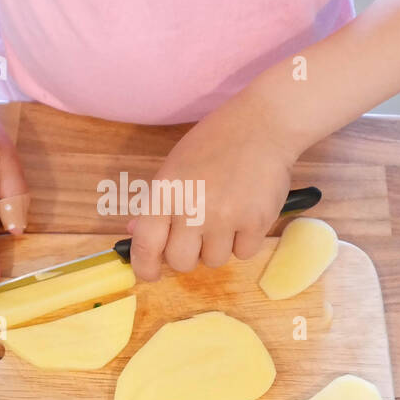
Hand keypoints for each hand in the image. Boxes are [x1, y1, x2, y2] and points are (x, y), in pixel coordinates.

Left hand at [128, 93, 297, 280]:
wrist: (262, 125)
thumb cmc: (214, 143)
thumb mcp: (175, 166)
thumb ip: (157, 203)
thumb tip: (137, 233)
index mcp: (167, 192)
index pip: (146, 244)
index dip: (144, 267)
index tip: (150, 273)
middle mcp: (193, 208)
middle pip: (181, 262)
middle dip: (187, 255)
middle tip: (196, 236)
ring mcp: (226, 217)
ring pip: (214, 261)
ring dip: (218, 247)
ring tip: (226, 218)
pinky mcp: (256, 222)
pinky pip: (244, 253)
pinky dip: (244, 241)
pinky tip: (246, 215)